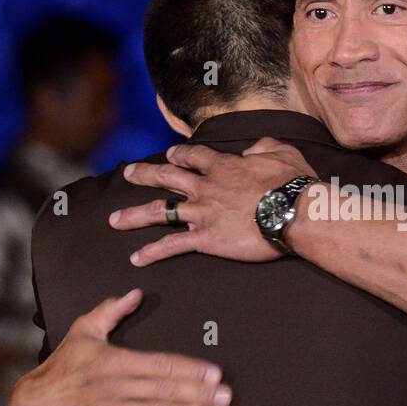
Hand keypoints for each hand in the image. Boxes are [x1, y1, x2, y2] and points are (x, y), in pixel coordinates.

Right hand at [4, 289, 229, 405]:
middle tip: (226, 396)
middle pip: (165, 391)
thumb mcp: (82, 333)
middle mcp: (114, 388)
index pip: (160, 365)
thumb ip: (110, 312)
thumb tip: (135, 293)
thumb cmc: (62, 369)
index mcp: (113, 361)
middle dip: (200, 393)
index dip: (190, 369)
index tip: (214, 373)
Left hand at [112, 139, 316, 266]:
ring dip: (134, 215)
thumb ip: (265, 147)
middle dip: (144, 175)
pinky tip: (136, 258)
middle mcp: (205, 187)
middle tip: (128, 174)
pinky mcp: (204, 239)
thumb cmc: (292, 184)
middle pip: (166, 177)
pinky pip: (172, 245)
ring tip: (114, 220)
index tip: (170, 155)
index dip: (179, 154)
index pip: (193, 156)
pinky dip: (152, 252)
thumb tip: (255, 147)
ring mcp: (201, 213)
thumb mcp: (283, 153)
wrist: (292, 213)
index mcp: (223, 166)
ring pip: (158, 212)